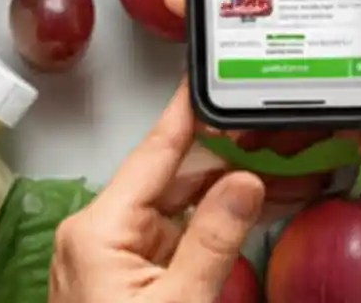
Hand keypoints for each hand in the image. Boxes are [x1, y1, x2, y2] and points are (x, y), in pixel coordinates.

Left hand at [50, 82, 264, 302]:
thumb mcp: (181, 301)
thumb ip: (214, 240)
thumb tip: (244, 184)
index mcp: (97, 232)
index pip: (152, 154)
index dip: (185, 114)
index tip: (203, 80)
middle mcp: (95, 237)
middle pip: (168, 180)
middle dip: (219, 161)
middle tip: (261, 136)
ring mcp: (108, 259)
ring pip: (172, 210)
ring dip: (216, 198)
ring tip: (264, 175)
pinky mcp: (123, 279)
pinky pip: (170, 239)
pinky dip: (204, 229)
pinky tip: (238, 220)